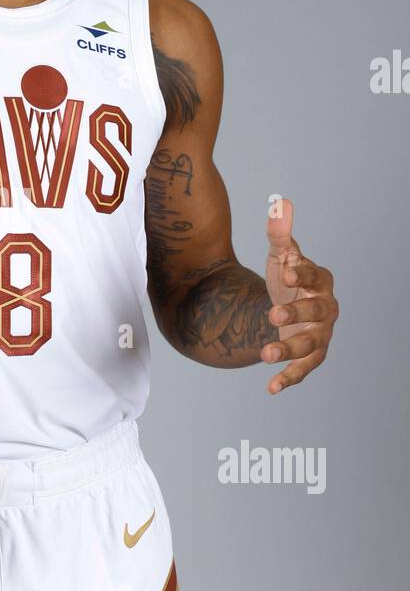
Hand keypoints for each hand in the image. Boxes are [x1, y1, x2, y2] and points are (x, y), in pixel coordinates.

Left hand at [261, 197, 338, 393]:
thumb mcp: (279, 256)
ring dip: (290, 350)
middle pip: (317, 311)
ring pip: (311, 344)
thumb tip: (280, 202)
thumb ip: (279, 233)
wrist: (283, 311)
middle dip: (297, 313)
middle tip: (273, 315)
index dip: (301, 274)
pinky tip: (271, 388)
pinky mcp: (310, 356)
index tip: (285, 270)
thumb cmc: (286, 280)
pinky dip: (289, 378)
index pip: (313, 275)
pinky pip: (303, 369)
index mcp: (319, 280)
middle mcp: (325, 308)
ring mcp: (320, 334)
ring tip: (265, 354)